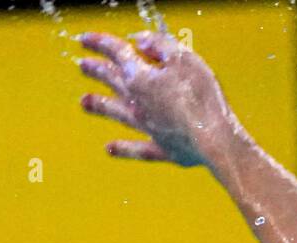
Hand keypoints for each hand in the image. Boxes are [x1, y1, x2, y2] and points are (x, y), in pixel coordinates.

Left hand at [78, 30, 239, 167]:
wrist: (214, 139)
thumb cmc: (201, 95)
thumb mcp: (182, 58)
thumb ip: (158, 44)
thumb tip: (139, 40)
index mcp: (141, 77)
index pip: (117, 53)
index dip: (100, 43)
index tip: (84, 39)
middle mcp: (138, 102)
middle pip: (113, 82)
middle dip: (97, 71)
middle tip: (82, 65)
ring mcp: (148, 127)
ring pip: (118, 113)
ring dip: (100, 105)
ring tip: (84, 101)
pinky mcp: (162, 148)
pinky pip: (137, 148)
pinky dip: (123, 148)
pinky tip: (109, 148)